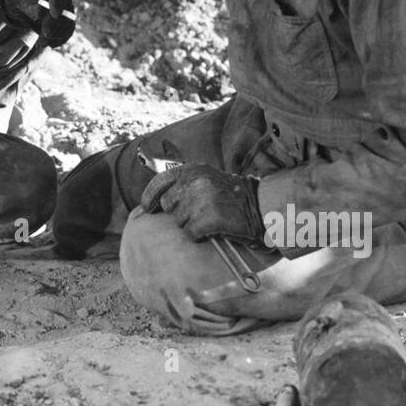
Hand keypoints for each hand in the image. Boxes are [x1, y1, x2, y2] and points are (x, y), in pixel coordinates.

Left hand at [139, 164, 266, 243]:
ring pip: (179, 222)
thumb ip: (184, 183)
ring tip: (210, 219)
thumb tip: (156, 198)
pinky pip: (191, 234)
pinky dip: (200, 236)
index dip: (149, 196)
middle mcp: (194, 181)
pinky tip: (213, 230)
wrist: (261, 206)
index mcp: (192, 170)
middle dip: (179, 213)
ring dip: (191, 225)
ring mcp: (200, 200)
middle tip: (198, 213)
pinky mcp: (208, 218)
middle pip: (167, 205)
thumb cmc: (232, 195)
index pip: (159, 182)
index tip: (144, 207)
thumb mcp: (207, 178)